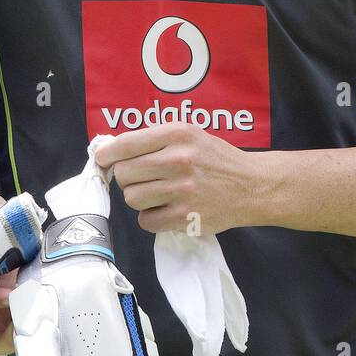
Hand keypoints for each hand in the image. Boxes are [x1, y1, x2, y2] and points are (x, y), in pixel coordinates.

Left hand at [93, 122, 262, 236]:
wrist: (253, 186)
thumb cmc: (217, 159)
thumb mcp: (191, 135)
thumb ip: (155, 140)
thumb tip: (111, 151)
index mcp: (178, 134)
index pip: (126, 143)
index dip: (107, 153)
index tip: (102, 158)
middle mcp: (179, 160)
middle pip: (125, 173)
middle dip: (127, 177)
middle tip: (142, 178)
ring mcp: (182, 190)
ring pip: (132, 198)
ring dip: (139, 198)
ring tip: (157, 194)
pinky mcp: (185, 217)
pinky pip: (146, 221)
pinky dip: (151, 217)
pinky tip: (165, 210)